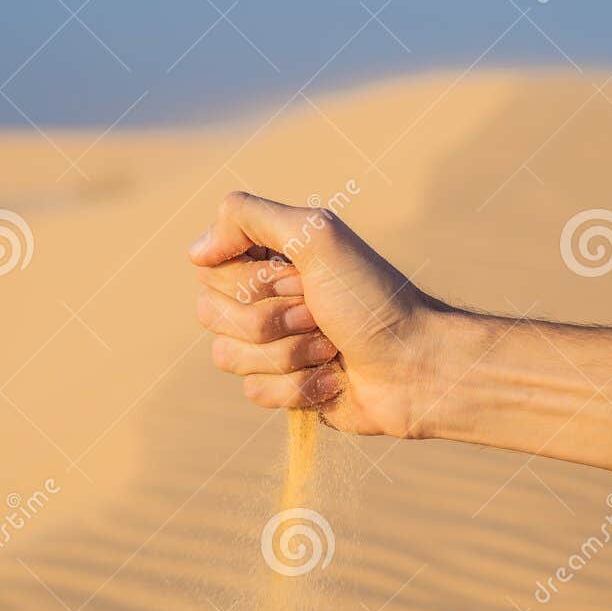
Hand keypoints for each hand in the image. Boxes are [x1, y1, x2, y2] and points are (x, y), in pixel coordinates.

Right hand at [191, 191, 611, 477]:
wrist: (417, 367)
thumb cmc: (372, 298)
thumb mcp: (317, 235)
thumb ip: (249, 217)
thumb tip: (195, 251)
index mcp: (270, 258)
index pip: (209, 269)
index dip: (249, 279)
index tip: (296, 276)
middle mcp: (267, 299)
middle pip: (210, 314)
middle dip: (271, 318)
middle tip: (319, 312)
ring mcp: (275, 347)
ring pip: (229, 357)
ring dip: (288, 354)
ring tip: (331, 347)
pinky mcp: (286, 390)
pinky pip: (255, 394)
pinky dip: (300, 387)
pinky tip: (335, 380)